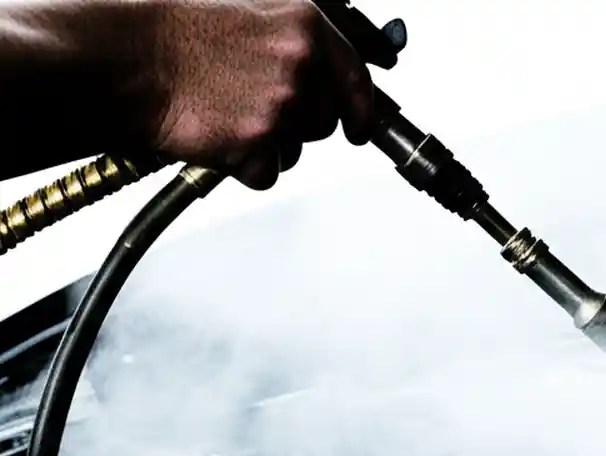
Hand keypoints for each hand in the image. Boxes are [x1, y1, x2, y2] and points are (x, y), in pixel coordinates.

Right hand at [142, 0, 373, 189]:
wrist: (129, 62)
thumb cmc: (177, 36)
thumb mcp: (251, 14)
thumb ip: (298, 43)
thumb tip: (332, 75)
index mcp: (305, 27)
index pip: (356, 78)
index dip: (360, 110)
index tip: (360, 127)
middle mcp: (299, 66)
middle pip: (324, 122)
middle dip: (296, 124)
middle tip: (251, 108)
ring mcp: (280, 107)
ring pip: (295, 150)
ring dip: (267, 144)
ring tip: (226, 114)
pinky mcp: (256, 145)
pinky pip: (267, 173)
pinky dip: (243, 166)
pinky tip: (217, 137)